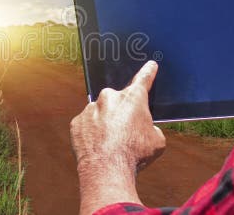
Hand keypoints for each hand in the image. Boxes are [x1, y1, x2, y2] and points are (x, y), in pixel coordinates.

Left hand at [70, 61, 164, 214]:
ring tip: (111, 144)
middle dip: (122, 114)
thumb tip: (145, 129)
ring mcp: (90, 108)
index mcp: (132, 98)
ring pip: (100, 113)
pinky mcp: (77, 122)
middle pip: (118, 102)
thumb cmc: (135, 154)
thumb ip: (150, 128)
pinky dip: (92, 133)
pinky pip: (86, 125)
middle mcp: (110, 97)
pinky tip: (98, 147)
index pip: (143, 79)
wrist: (107, 169)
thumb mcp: (157, 140)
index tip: (150, 65)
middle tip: (126, 133)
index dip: (148, 72)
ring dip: (105, 124)